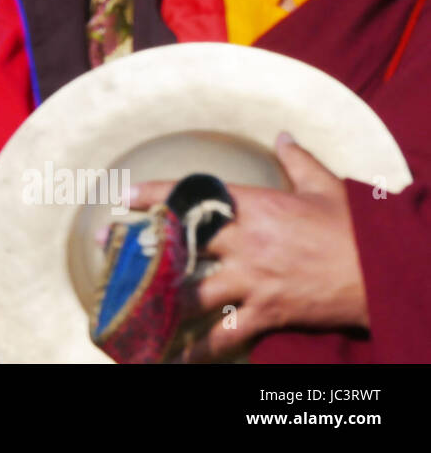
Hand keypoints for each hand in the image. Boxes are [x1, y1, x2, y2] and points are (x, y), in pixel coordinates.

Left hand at [131, 132, 367, 361]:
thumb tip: (283, 136)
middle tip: (106, 246)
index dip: (154, 195)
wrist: (385, 271)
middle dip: (140, 245)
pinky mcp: (266, 313)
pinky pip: (224, 334)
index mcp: (253, 207)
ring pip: (190, 292)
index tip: (124, 197)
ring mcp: (252, 280)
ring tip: (126, 302)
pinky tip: (173, 354)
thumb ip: (297, 160)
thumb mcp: (326, 186)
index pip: (192, 197)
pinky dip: (198, 347)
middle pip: (179, 243)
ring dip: (158, 298)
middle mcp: (244, 243)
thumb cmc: (356, 228)